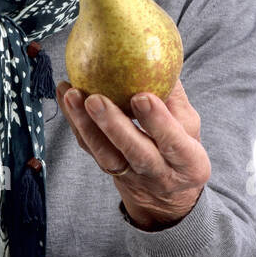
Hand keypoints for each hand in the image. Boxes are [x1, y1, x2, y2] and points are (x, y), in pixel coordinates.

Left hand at [55, 78, 210, 230]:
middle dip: (113, 126)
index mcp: (189, 163)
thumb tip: (161, 59)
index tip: (141, 97)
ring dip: (84, 125)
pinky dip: (75, 122)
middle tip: (95, 99)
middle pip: (135, 153)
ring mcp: (130, 176)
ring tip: (71, 94)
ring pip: (105, 155)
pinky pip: (89, 148)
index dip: (157, 122)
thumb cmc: (180, 150)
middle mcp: (159, 173)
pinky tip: (65, 95)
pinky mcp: (108, 171)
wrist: (164, 197)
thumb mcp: (190, 128)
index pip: (174, 144)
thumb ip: (176, 99)